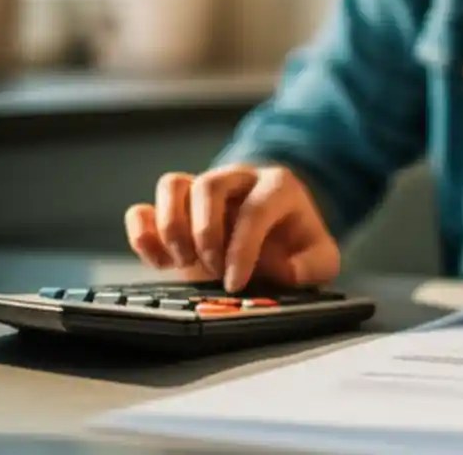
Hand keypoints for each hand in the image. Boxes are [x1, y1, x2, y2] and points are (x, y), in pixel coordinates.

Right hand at [124, 164, 339, 292]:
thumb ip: (313, 266)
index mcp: (278, 186)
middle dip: (206, 234)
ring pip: (172, 185)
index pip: (256, 209)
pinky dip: (142, 235)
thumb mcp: (320, 259)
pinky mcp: (175, 210)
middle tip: (211, 269)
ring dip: (171, 228)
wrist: (280, 237)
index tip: (235, 283)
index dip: (242, 249)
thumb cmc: (299, 246)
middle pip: (208, 185)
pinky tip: (159, 263)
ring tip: (183, 262)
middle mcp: (238, 179)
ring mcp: (202, 190)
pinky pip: (142, 208)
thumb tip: (285, 272)